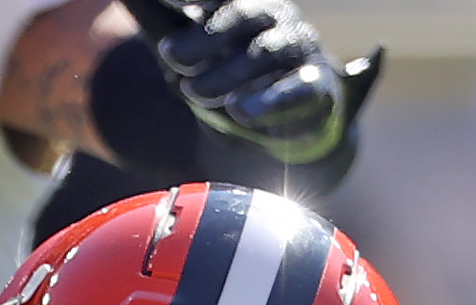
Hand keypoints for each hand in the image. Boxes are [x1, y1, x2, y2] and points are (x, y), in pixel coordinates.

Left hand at [152, 0, 379, 166]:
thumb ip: (158, 14)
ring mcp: (299, 51)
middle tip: (169, 56)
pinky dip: (271, 101)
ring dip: (228, 72)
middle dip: (205, 35)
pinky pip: (301, 89)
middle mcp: (276, 18)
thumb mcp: (188, 45)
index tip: (174, 3)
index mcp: (244, 2)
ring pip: (268, 51)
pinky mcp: (317, 89)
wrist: (276, 121)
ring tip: (193, 92)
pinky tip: (241, 112)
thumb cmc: (227, 72)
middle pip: (244, 13)